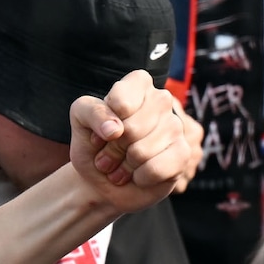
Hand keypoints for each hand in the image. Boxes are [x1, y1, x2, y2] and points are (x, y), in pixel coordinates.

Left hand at [69, 71, 203, 213]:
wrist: (102, 179)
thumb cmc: (93, 145)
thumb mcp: (80, 121)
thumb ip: (90, 112)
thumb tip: (115, 129)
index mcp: (137, 84)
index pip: (121, 100)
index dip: (104, 120)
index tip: (101, 128)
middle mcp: (160, 100)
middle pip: (131, 129)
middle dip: (113, 148)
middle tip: (108, 153)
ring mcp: (175, 126)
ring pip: (142, 151)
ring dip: (124, 166)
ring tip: (122, 164)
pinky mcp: (183, 152)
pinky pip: (156, 169)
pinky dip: (139, 177)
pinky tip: (139, 174)